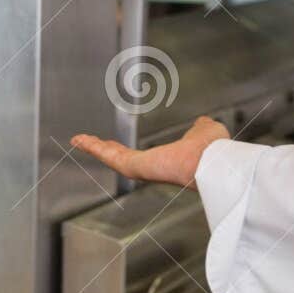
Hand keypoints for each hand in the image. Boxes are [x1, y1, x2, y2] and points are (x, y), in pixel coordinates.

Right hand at [70, 115, 228, 188]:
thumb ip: (200, 128)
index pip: (143, 156)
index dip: (128, 151)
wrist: (213, 163)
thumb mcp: (205, 131)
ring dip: (95, 148)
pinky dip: (93, 147)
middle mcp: (153, 169)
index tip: (115, 146)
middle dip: (106, 151)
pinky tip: (80, 139)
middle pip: (122, 159)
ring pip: (113, 158)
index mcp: (168, 162)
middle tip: (91, 144)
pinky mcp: (134, 167)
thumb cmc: (214, 151)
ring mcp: (141, 169)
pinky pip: (109, 156)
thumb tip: (201, 123)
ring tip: (80, 140)